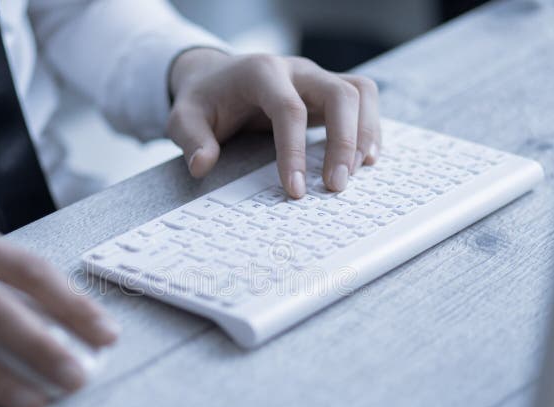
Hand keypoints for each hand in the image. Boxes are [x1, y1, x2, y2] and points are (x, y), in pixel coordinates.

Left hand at [168, 49, 380, 197]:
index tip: (295, 190)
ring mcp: (315, 79)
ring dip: (365, 133)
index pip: (290, 110)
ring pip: (360, 93)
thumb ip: (191, 140)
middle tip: (335, 186)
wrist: (215, 77)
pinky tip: (365, 160)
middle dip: (344, 142)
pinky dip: (369, 129)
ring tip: (355, 174)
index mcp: (261, 73)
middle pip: (340, 94)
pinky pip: (362, 101)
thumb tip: (203, 165)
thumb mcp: (184, 117)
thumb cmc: (204, 100)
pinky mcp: (326, 92)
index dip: (295, 151)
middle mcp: (296, 70)